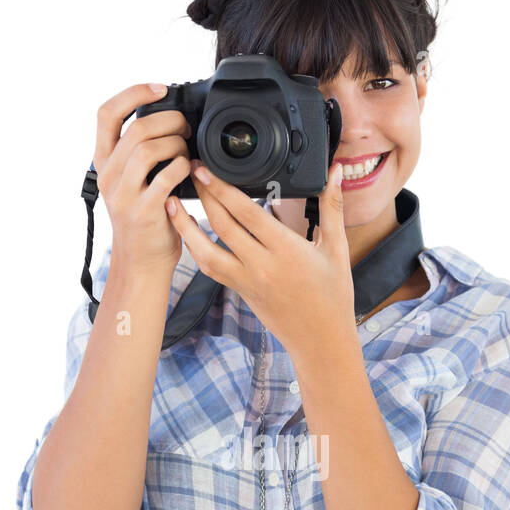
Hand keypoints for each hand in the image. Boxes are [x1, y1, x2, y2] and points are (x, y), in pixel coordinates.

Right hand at [92, 83, 192, 274]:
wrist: (142, 261)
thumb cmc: (143, 218)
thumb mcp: (130, 180)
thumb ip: (137, 153)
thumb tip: (167, 120)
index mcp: (103, 162)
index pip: (106, 113)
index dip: (133, 94)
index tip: (159, 89)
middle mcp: (109, 175)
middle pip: (136, 129)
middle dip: (169, 121)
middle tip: (185, 129)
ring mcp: (124, 194)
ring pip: (148, 148)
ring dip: (176, 144)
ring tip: (186, 152)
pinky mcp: (143, 210)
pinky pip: (166, 176)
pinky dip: (182, 166)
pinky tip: (189, 170)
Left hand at [166, 160, 354, 362]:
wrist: (321, 340)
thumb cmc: (333, 295)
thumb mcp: (337, 249)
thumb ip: (333, 207)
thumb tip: (337, 172)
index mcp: (286, 250)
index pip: (246, 213)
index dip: (222, 189)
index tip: (207, 169)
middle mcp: (262, 266)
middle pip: (222, 226)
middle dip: (203, 196)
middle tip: (192, 172)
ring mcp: (247, 281)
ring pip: (206, 251)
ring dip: (186, 227)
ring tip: (172, 204)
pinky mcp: (241, 291)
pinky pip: (211, 269)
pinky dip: (197, 249)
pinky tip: (189, 233)